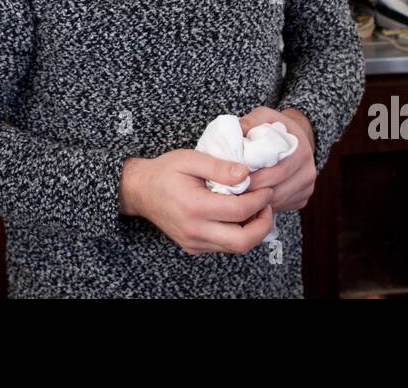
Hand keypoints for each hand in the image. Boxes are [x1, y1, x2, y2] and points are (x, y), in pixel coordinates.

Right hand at [120, 151, 274, 255]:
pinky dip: (238, 233)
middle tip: (267, 204)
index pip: (239, 211)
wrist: (139, 191)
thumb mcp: (190, 159)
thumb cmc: (164, 171)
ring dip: (253, 230)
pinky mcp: (194, 247)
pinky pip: (224, 246)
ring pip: (236, 247)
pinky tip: (239, 215)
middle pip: (243, 241)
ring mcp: (194, 243)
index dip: (260, 200)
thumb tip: (246, 174)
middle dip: (263, 224)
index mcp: (195, 207)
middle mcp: (195, 231)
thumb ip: (218, 166)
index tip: (266, 188)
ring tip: (256, 208)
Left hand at [239, 106, 316, 213]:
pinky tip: (250, 200)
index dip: (252, 178)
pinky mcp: (303, 199)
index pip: (274, 172)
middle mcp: (308, 172)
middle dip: (251, 193)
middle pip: (275, 190)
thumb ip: (251, 120)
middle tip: (230, 193)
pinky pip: (281, 207)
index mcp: (300, 152)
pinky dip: (265, 206)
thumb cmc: (278, 127)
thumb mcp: (265, 116)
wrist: (299, 138)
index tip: (232, 179)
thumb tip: (236, 129)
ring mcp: (307, 188)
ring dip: (256, 203)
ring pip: (277, 203)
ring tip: (236, 198)